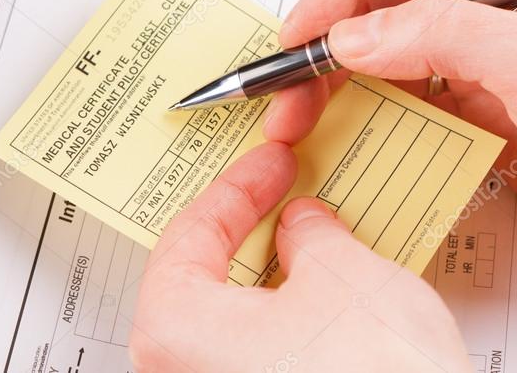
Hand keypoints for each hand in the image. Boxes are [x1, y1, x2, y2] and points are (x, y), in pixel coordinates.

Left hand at [130, 141, 470, 371]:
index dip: (238, 188)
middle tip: (282, 193)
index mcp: (173, 330)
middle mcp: (182, 372)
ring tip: (315, 240)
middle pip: (205, 279)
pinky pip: (260, 353)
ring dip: (274, 275)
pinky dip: (288, 318)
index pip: (190, 234)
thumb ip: (310, 234)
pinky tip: (326, 298)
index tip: (270, 165)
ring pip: (234, 319)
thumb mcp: (343, 274)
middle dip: (250, 231)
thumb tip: (304, 226)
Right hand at [266, 0, 516, 274]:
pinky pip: (397, 104)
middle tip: (291, 93)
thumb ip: (443, 36)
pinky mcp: (471, 113)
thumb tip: (352, 35)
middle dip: (321, 40)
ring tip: (303, 123)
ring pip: (375, 55)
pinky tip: (347, 141)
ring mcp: (472, 63)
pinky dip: (361, 119)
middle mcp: (479, 7)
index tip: (307, 34)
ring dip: (332, 84)